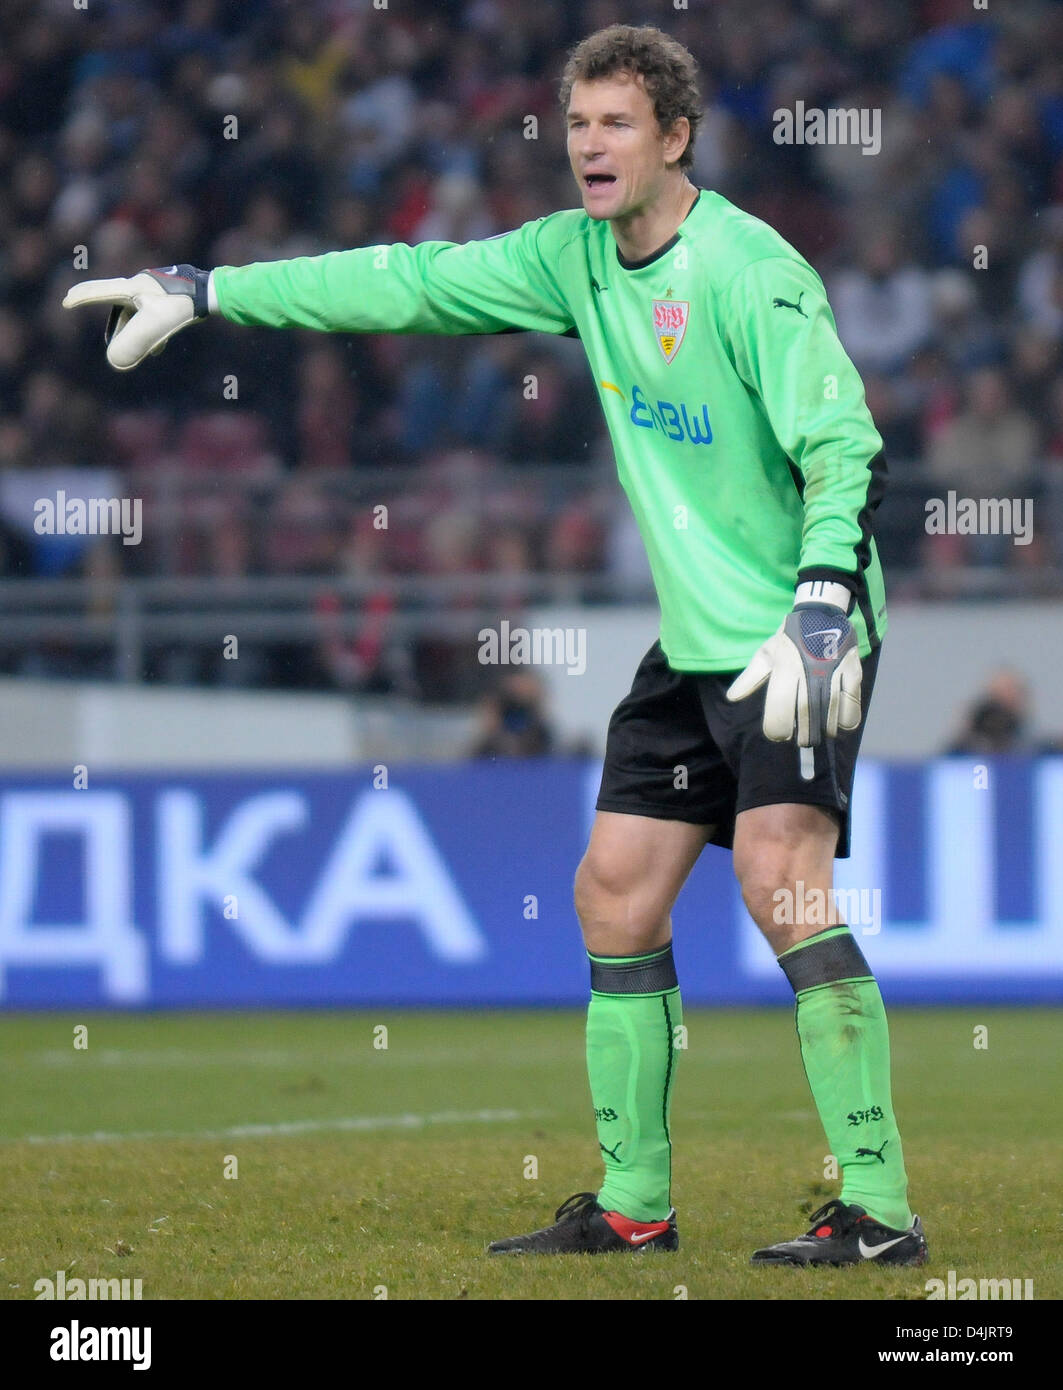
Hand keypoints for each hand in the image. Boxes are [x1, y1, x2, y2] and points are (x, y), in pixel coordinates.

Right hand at [62, 264, 210, 370]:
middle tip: (112, 346)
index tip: (67, 301)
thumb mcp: (156, 326)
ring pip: (138, 314)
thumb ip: (134, 343)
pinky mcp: (170, 297)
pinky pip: (153, 315)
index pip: (101, 292)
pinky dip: (152, 332)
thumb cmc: (182, 307)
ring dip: (137, 334)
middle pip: (120, 309)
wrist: (211, 293)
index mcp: (132, 288)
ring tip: (142, 353)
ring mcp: (156, 290)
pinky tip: (159, 348)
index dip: (83, 297)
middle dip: (118, 329)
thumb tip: (114, 362)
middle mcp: (141, 286)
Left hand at [726, 603, 861, 746]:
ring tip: (818, 732)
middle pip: (806, 716)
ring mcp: (834, 672)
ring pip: (831, 716)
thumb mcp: (767, 653)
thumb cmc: (790, 637)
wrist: (822, 614)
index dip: (777, 730)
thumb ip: (750, 677)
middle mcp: (810, 671)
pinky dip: (846, 722)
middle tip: (801, 739)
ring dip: (824, 731)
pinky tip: (838, 723)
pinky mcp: (854, 673)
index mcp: (785, 668)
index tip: (779, 734)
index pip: (780, 710)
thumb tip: (732, 697)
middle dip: (804, 736)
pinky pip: (852, 707)